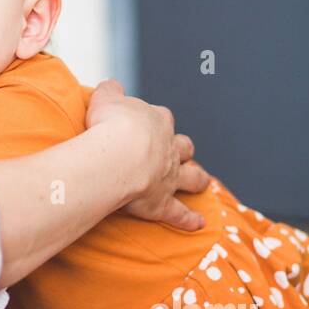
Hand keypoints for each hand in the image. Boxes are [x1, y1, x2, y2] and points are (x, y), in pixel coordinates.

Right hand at [86, 79, 209, 230]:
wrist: (118, 156)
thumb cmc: (111, 125)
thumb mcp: (105, 98)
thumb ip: (110, 91)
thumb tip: (111, 85)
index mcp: (157, 122)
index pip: (162, 118)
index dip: (157, 120)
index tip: (147, 123)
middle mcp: (169, 148)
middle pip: (184, 147)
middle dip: (185, 150)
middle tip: (184, 152)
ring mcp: (169, 176)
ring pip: (191, 177)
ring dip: (197, 179)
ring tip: (203, 182)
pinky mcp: (162, 202)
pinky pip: (179, 213)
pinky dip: (188, 219)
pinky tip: (198, 224)